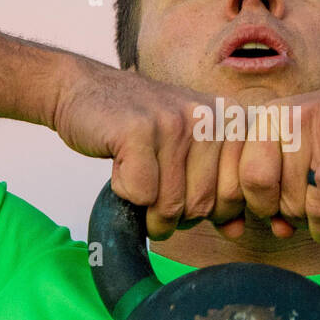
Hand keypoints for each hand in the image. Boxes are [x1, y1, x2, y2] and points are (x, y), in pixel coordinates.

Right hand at [52, 55, 245, 239]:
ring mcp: (174, 121)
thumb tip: (236, 231)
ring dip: (146, 208)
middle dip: (173, 213)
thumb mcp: (190, 152)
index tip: (183, 189)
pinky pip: (141, 195)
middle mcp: (210, 116)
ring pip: (171, 205)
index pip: (235, 194)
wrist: (84, 89)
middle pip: (202, 205)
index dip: (206, 209)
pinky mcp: (138, 130)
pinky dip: (125, 192)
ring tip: (137, 174)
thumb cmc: (142, 126)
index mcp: (232, 119)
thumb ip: (218, 189)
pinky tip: (121, 164)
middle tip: (154, 188)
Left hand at [230, 63, 319, 242]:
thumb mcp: (303, 145)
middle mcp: (285, 118)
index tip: (277, 220)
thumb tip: (276, 228)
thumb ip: (280, 183)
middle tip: (317, 204)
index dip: (252, 210)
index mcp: (267, 120)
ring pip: (299, 200)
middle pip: (264, 196)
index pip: (235, 180)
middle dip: (290, 213)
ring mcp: (319, 127)